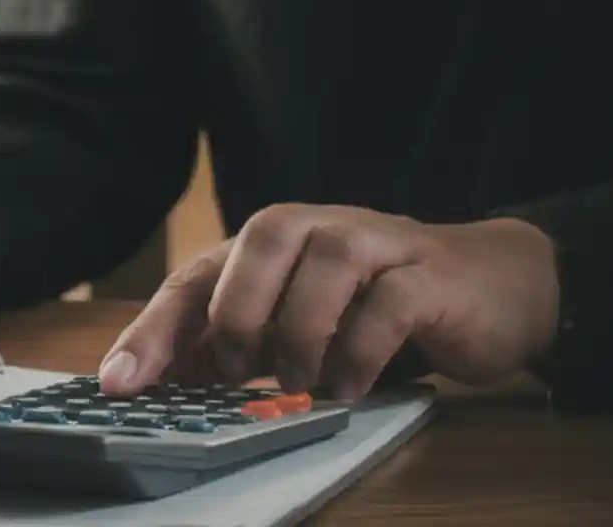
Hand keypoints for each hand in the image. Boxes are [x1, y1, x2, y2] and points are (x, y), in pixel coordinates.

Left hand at [98, 204, 559, 399]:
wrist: (492, 286)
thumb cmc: (374, 303)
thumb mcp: (295, 321)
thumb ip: (235, 342)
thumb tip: (163, 379)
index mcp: (274, 241)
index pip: (199, 275)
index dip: (156, 327)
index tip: (121, 380)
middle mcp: (321, 227)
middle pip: (263, 237)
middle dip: (238, 312)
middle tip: (239, 371)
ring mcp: (380, 244)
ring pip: (330, 262)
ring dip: (303, 332)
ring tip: (300, 382)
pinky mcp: (430, 277)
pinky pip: (390, 303)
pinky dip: (361, 351)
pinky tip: (349, 385)